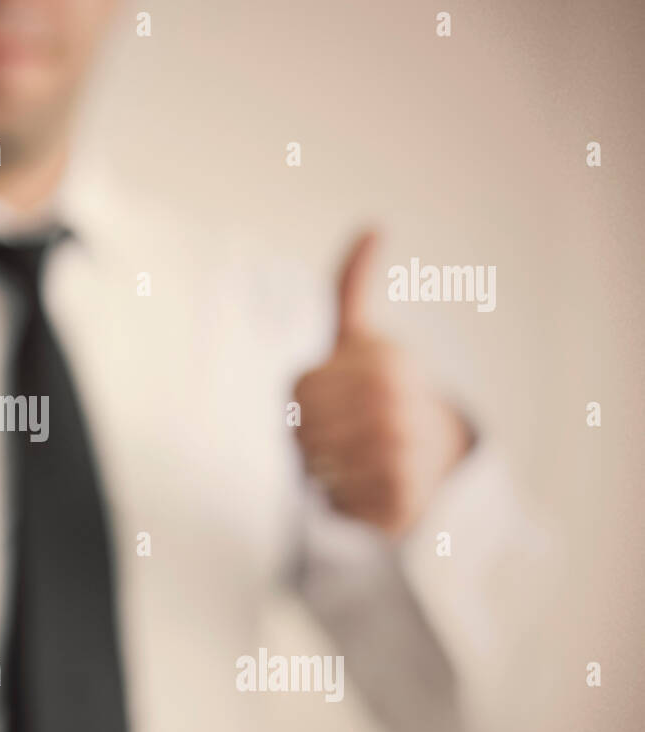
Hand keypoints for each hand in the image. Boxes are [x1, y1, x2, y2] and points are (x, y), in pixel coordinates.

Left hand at [292, 232, 473, 536]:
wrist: (434, 456)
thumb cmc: (381, 392)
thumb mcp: (361, 338)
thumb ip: (351, 286)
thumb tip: (375, 227)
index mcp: (385, 364)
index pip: (300, 393)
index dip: (298, 405)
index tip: (319, 407)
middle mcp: (399, 407)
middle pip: (304, 431)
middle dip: (305, 439)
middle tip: (325, 440)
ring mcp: (407, 455)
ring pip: (320, 468)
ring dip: (320, 469)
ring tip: (343, 460)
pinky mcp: (404, 504)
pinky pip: (341, 504)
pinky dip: (339, 500)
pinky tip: (360, 485)